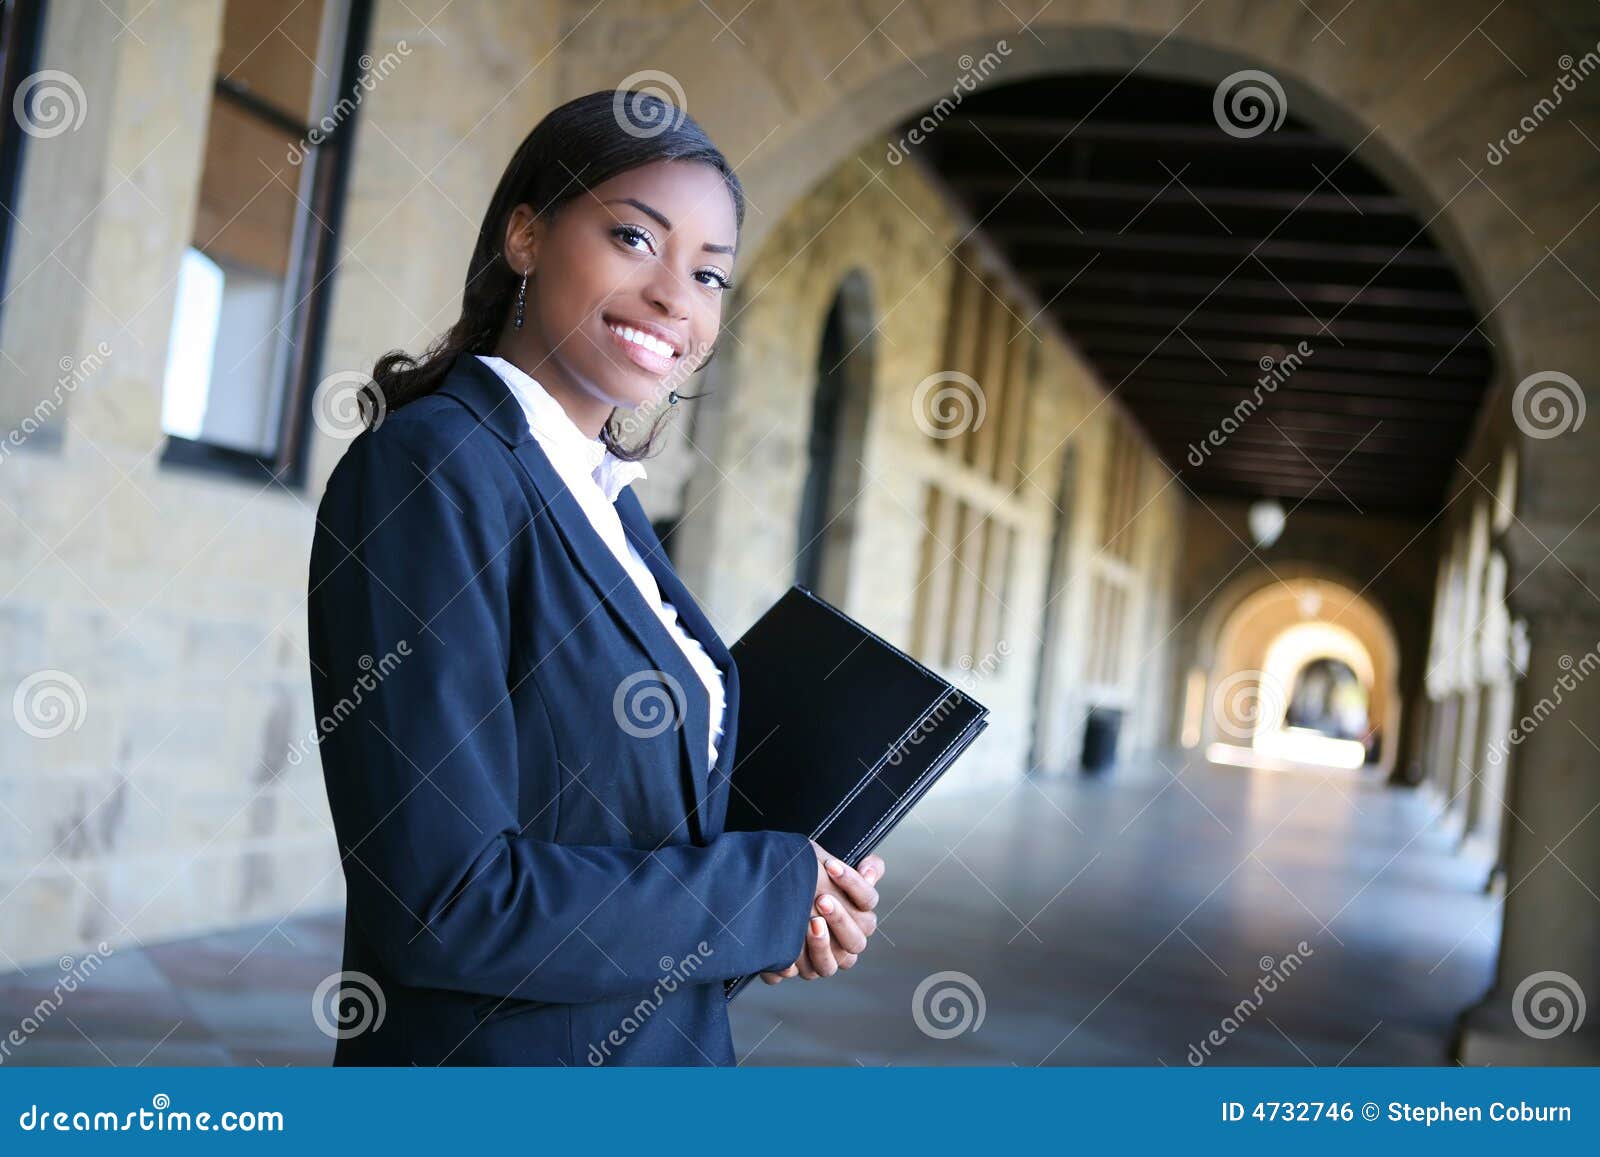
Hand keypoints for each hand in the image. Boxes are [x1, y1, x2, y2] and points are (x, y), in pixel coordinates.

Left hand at [759, 850, 885, 983]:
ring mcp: (826, 959)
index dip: (852, 883)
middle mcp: (848, 942)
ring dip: (822, 945)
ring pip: (832, 965)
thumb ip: (865, 865)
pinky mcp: (803, 968)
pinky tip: (786, 949)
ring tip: (809, 923)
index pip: (867, 900)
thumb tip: (869, 872)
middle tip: (821, 899)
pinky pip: (802, 972)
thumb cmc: (812, 878)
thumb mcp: (832, 863)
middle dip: (839, 919)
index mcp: (862, 916)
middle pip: (856, 940)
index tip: (830, 865)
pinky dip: (793, 963)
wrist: (776, 893)